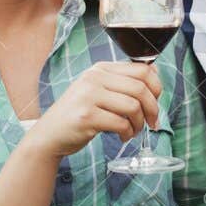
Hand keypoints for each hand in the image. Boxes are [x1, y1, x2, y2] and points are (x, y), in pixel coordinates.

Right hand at [25, 61, 161, 158]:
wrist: (49, 134)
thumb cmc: (78, 114)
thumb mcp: (98, 90)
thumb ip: (121, 82)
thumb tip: (155, 72)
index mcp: (100, 69)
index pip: (142, 70)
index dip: (157, 87)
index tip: (156, 102)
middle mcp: (94, 78)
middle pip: (140, 88)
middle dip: (153, 108)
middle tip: (152, 122)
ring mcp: (88, 96)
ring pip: (133, 106)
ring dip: (139, 124)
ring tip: (133, 131)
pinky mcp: (86, 116)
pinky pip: (120, 123)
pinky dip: (127, 133)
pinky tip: (122, 136)